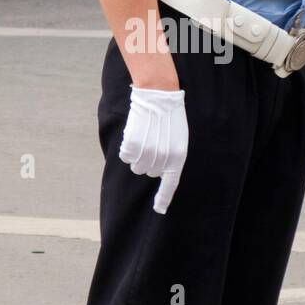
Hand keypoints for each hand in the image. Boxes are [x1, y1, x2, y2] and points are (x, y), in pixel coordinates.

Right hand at [119, 85, 187, 213]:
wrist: (158, 94)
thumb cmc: (170, 115)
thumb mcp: (179, 138)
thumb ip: (171, 156)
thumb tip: (158, 171)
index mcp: (178, 156)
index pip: (171, 184)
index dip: (163, 199)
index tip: (159, 210)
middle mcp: (163, 158)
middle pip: (150, 173)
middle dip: (149, 161)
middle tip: (152, 142)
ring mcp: (147, 153)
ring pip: (136, 167)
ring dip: (137, 156)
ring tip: (143, 137)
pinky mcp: (133, 145)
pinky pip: (126, 156)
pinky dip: (127, 148)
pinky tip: (134, 134)